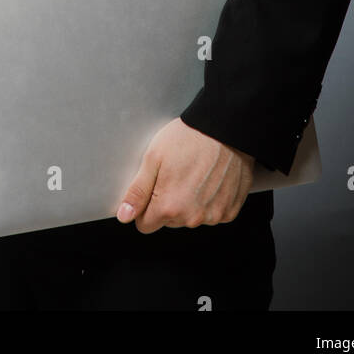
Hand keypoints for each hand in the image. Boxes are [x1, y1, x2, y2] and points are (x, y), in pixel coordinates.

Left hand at [116, 118, 254, 232]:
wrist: (224, 128)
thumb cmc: (188, 138)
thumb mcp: (153, 158)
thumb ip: (137, 191)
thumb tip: (124, 216)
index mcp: (169, 207)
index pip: (145, 225)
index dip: (146, 206)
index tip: (154, 187)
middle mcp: (192, 218)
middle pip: (169, 221)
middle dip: (168, 203)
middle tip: (176, 174)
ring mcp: (213, 216)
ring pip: (190, 218)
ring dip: (190, 203)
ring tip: (195, 174)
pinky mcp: (229, 211)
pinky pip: (212, 214)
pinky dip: (210, 201)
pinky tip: (211, 180)